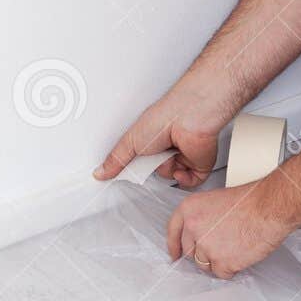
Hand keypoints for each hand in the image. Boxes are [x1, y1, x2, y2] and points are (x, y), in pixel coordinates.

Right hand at [92, 81, 237, 188]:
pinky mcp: (200, 163)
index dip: (136, 169)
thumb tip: (100, 172)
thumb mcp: (130, 141)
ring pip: (172, 177)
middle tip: (151, 159)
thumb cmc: (163, 118)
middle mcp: (168, 147)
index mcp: (151, 140)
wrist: (188, 119)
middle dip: (152, 170)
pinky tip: (181, 168)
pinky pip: (192, 181)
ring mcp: (184, 155)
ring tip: (169, 154)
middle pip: (156, 172)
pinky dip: (186, 179)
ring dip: (169, 170)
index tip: (130, 173)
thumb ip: (115, 160)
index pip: (141, 162)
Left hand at [166, 182, 294, 278]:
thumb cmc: (250, 201)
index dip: (174, 245)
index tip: (175, 254)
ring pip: (204, 265)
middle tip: (219, 248)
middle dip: (202, 253)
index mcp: (189, 209)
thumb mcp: (216, 201)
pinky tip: (240, 254)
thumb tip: (201, 234)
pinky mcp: (221, 263)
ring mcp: (206, 247)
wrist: (268, 208)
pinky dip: (231, 268)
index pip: (173, 231)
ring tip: (234, 247)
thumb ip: (203, 218)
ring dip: (217, 261)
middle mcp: (193, 228)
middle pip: (190, 251)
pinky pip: (221, 273)